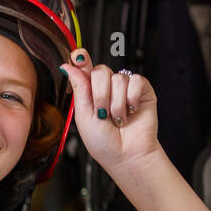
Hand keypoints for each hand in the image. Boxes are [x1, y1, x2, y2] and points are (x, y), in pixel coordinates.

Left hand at [59, 49, 162, 174]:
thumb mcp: (83, 116)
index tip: (78, 55)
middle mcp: (107, 88)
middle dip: (100, 95)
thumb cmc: (103, 142)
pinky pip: (136, 80)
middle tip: (103, 114)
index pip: (85, 69)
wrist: (126, 155)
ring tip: (118, 119)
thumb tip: (68, 66)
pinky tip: (131, 111)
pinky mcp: (142, 90)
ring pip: (118, 78)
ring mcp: (125, 88)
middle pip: (101, 71)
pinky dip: (131, 98)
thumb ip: (79, 89)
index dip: (81, 59)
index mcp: (90, 93)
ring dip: (116, 103)